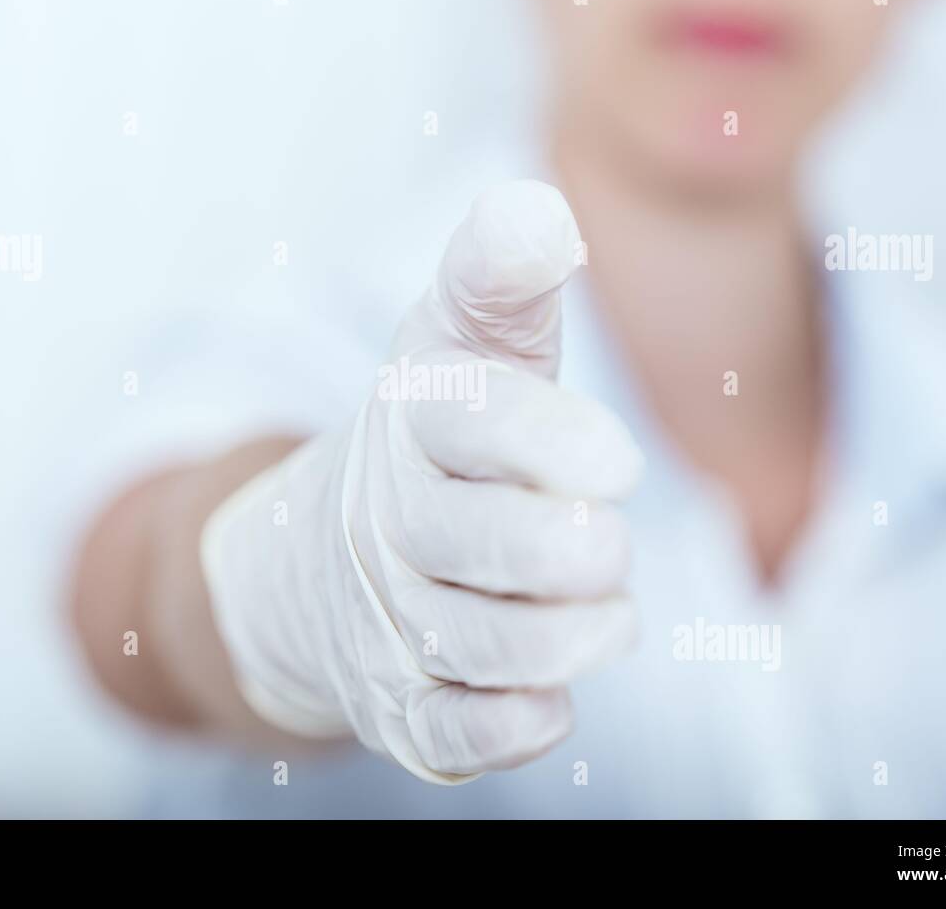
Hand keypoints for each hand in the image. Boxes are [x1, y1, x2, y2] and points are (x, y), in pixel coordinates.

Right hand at [202, 180, 643, 782]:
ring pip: (471, 644)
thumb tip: (535, 211)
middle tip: (608, 544)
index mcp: (415, 420)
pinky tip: (550, 700)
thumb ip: (503, 281)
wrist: (330, 557)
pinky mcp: (406, 704)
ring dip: (557, 637)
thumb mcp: (462, 347)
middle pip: (458, 542)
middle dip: (551, 552)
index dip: (538, 439)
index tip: (615, 463)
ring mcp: (392, 619)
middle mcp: (392, 522)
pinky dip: (507, 726)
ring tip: (611, 612)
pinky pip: (450, 734)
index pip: (463, 417)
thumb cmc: (438, 443)